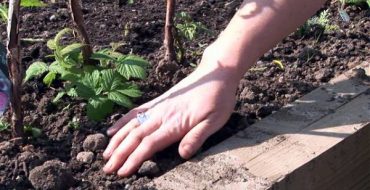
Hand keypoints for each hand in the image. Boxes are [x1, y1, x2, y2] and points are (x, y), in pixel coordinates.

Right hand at [102, 46, 239, 176]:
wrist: (216, 73)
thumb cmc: (218, 98)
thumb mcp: (215, 121)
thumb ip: (197, 137)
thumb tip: (183, 155)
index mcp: (175, 123)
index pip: (149, 144)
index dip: (134, 159)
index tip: (122, 172)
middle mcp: (162, 115)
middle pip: (135, 137)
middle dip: (119, 154)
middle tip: (107, 169)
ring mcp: (158, 107)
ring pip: (132, 125)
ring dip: (117, 140)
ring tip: (105, 154)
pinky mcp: (159, 101)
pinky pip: (136, 112)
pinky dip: (122, 121)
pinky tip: (112, 129)